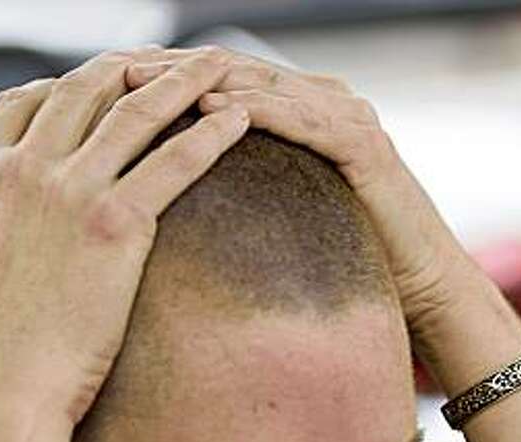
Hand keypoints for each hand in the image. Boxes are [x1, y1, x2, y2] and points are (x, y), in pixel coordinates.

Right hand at [0, 47, 249, 425]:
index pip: (23, 103)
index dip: (62, 85)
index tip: (95, 84)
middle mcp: (23, 169)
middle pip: (85, 90)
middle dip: (129, 66)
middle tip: (167, 61)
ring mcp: (70, 192)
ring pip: (136, 112)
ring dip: (183, 80)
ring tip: (220, 65)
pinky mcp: (115, 225)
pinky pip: (175, 161)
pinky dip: (211, 132)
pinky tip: (240, 118)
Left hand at [125, 48, 481, 340]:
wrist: (418, 294)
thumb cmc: (338, 266)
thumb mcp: (269, 220)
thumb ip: (231, 193)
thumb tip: (156, 207)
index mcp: (294, 112)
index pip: (215, 82)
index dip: (159, 80)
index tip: (102, 86)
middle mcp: (320, 101)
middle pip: (232, 70)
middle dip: (170, 69)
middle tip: (115, 68)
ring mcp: (345, 117)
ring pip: (261, 84)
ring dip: (200, 80)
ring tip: (145, 81)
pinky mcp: (365, 143)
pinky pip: (302, 117)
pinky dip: (257, 110)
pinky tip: (213, 108)